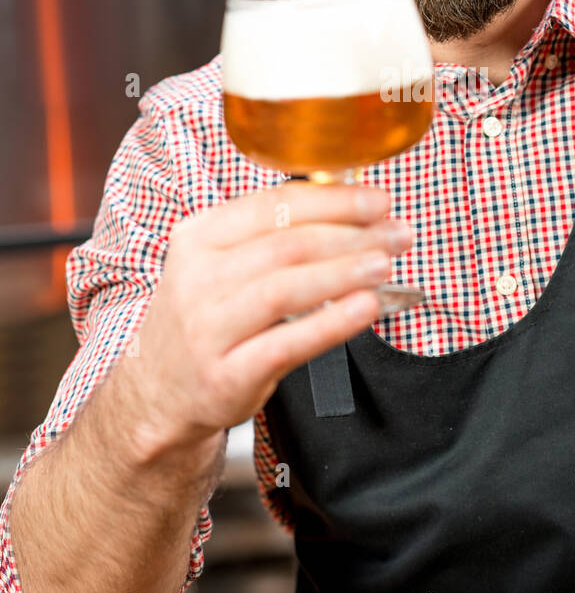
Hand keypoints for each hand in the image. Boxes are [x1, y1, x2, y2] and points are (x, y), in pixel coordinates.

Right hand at [119, 181, 413, 456]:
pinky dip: (332, 323)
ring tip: (385, 264)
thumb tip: (352, 207)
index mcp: (200, 236)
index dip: (334, 199)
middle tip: (398, 233)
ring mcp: (207, 328)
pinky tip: (366, 308)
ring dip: (344, 272)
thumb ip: (275, 236)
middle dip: (352, 234)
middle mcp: (197, 277)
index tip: (379, 200)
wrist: (158, 393)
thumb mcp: (222, 265)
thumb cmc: (208, 319)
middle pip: (287, 244)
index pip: (275, 205)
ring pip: (286, 288)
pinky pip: (287, 343)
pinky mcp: (225, 374)